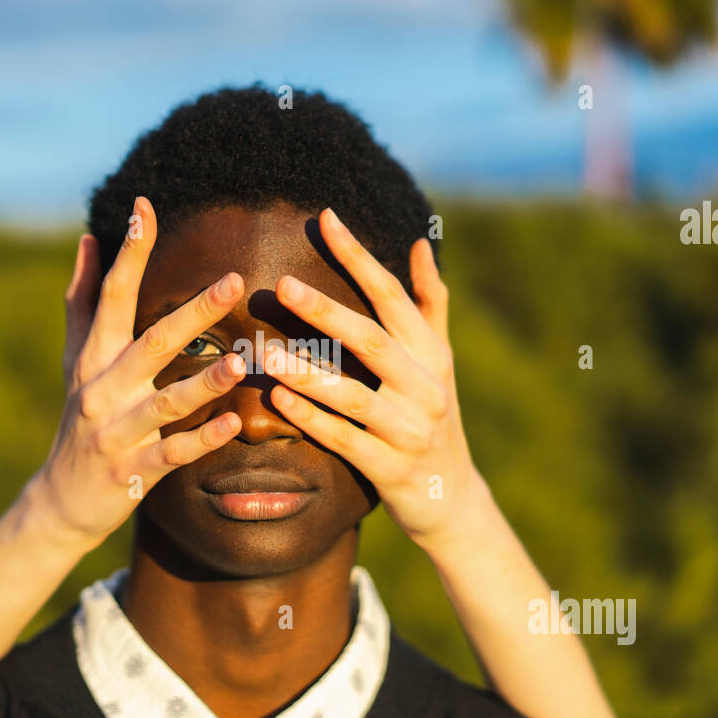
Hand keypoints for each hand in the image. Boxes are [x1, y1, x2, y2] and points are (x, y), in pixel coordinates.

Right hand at [31, 195, 247, 550]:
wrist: (58, 502)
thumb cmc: (77, 419)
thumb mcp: (74, 361)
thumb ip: (83, 301)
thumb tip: (89, 240)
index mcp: (93, 358)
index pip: (111, 296)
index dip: (129, 252)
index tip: (146, 208)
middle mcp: (102, 390)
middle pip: (150, 343)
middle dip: (193, 312)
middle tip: (233, 281)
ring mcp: (116, 433)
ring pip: (164, 403)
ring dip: (203, 383)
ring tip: (240, 361)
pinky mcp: (132, 472)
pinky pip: (173, 454)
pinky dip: (202, 440)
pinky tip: (231, 425)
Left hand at [263, 207, 485, 547]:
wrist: (453, 499)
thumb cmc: (434, 419)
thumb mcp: (438, 362)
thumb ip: (429, 304)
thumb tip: (420, 242)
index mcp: (432, 354)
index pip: (394, 296)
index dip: (359, 256)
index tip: (325, 218)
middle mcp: (426, 386)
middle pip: (372, 340)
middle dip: (327, 312)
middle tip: (283, 286)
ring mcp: (410, 430)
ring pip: (354, 395)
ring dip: (307, 373)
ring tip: (263, 353)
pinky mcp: (391, 469)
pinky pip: (345, 440)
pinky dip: (312, 420)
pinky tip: (278, 400)